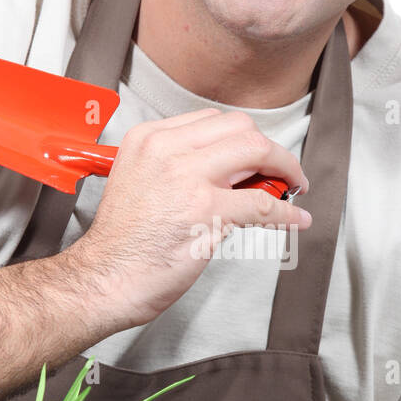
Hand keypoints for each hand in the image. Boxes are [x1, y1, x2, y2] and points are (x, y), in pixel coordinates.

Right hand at [67, 108, 310, 328]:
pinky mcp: (205, 211)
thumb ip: (179, 168)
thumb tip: (231, 174)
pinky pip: (262, 204)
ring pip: (257, 151)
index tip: (255, 156)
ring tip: (293, 186)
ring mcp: (187, 178)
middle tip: (281, 170)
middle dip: (269, 148)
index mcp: (148, 139)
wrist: (103, 279)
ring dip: (285, 168)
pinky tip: (296, 218)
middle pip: (240, 128)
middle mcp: (167, 150)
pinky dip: (287, 212)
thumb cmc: (121, 244)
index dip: (242, 138)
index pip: (211, 121)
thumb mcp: (141, 182)